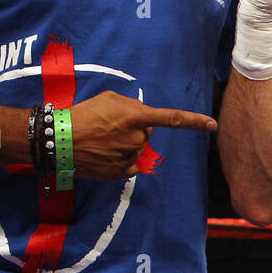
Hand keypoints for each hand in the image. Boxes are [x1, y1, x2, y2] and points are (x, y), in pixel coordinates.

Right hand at [68, 90, 215, 179]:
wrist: (59, 140)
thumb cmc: (83, 115)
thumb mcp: (110, 99)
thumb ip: (133, 106)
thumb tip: (144, 118)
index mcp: (136, 117)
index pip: (171, 119)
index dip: (194, 121)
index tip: (212, 125)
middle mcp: (137, 139)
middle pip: (147, 134)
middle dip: (135, 130)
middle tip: (109, 127)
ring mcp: (129, 157)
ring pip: (137, 149)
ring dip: (125, 144)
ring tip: (101, 140)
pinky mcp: (120, 173)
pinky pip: (130, 165)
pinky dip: (120, 160)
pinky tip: (103, 154)